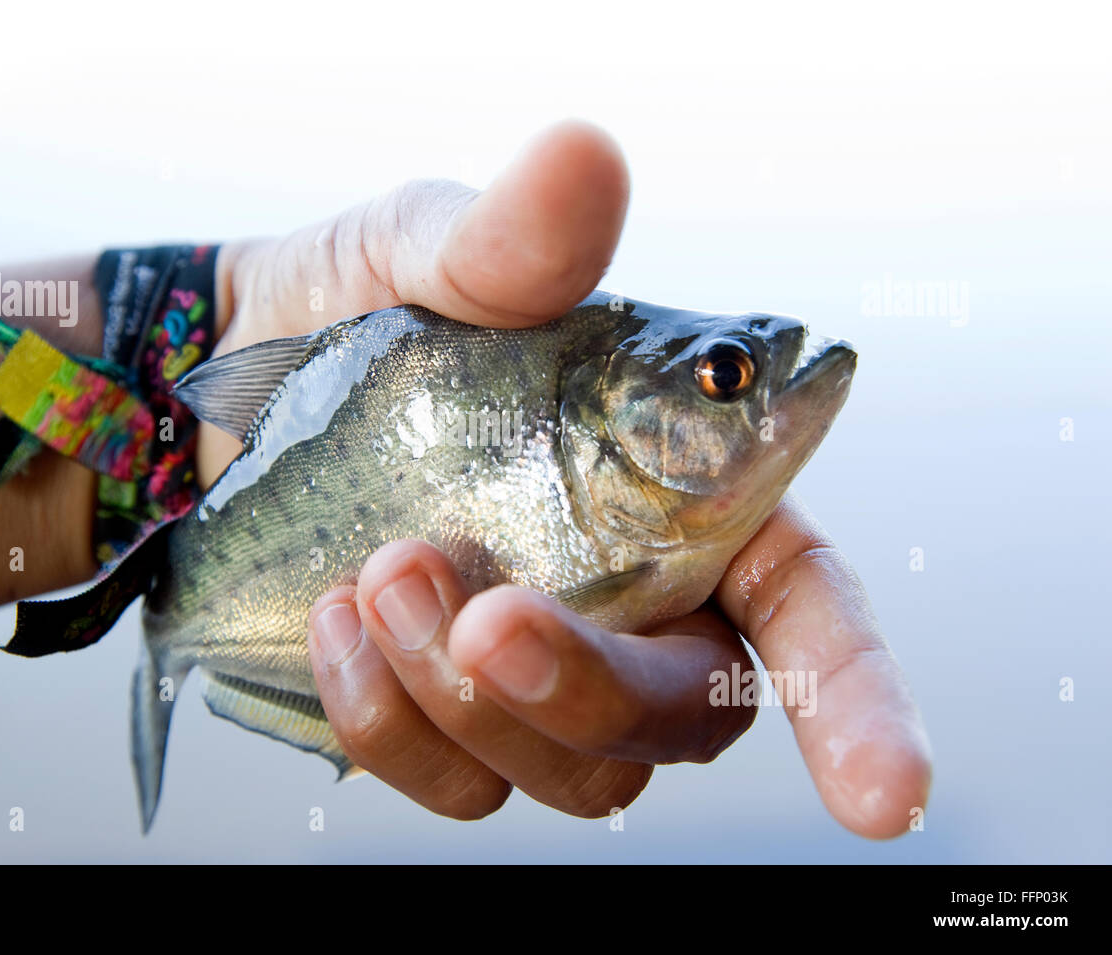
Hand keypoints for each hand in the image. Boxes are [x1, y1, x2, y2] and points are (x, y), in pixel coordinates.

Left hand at [203, 121, 931, 837]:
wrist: (226, 395)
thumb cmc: (363, 315)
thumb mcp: (429, 258)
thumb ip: (515, 240)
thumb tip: (583, 158)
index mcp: (686, 496)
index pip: (807, 610)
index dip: (858, 703)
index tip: (884, 794)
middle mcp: (635, 602)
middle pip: (684, 717)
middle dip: (593, 690)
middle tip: (486, 613)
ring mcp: (540, 678)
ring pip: (573, 774)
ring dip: (473, 699)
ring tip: (381, 574)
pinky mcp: (444, 724)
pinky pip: (451, 784)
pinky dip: (389, 725)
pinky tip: (337, 626)